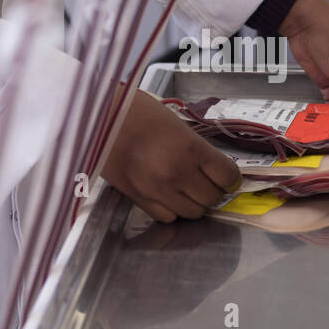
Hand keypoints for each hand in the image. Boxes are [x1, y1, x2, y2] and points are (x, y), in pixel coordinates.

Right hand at [102, 90, 241, 222]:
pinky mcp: (137, 199)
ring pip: (192, 213)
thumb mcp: (175, 124)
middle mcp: (177, 173)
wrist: (96, 118)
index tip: (228, 176)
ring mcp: (157, 190)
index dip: (232, 178)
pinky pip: (166, 217)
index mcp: (190, 149)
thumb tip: (212, 167)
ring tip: (187, 189)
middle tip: (207, 181)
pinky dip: (172, 210)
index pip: (227, 176)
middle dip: (214, 190)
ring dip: (194, 203)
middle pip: (212, 198)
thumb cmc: (136, 111)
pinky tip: (168, 196)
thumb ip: (195, 148)